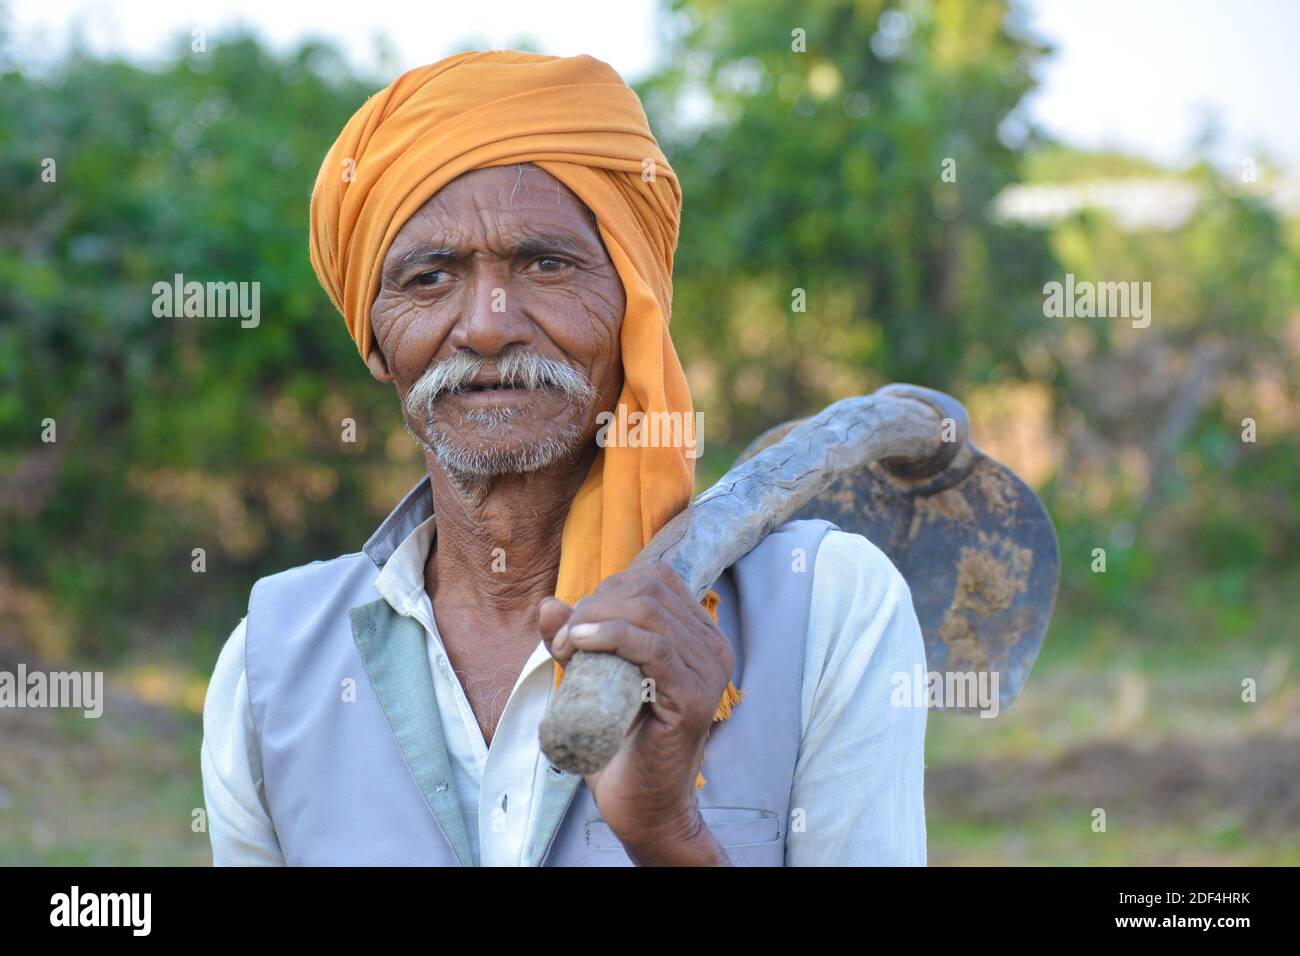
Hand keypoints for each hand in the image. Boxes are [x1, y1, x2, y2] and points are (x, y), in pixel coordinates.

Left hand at [538, 563, 733, 865]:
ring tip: (565, 648)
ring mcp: (710, 673)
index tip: (572, 625)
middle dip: (595, 605)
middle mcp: (713, 648)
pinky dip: (613, 637)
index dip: (608, 590)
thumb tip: (548, 604)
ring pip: (650, 614)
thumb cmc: (619, 742)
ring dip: (595, 621)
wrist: (639, 804)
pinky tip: (580, 644)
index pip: (655, 582)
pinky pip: (655, 648)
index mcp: (698, 637)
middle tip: (561, 641)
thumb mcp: (593, 677)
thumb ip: (576, 639)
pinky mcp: (696, 698)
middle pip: (650, 592)